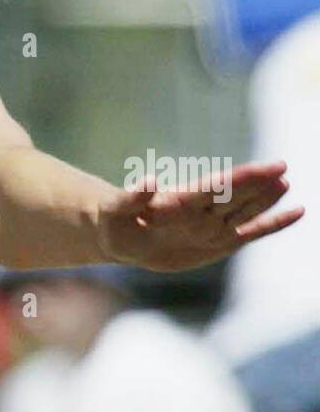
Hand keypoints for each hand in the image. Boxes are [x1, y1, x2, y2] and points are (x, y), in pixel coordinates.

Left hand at [97, 160, 303, 271]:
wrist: (121, 238)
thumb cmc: (115, 220)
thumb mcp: (115, 210)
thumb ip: (132, 197)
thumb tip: (148, 180)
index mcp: (181, 200)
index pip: (217, 187)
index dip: (241, 178)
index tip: (266, 168)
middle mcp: (202, 211)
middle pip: (235, 196)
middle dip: (257, 184)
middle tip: (281, 168)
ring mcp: (212, 226)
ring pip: (246, 212)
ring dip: (266, 200)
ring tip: (285, 183)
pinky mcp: (218, 243)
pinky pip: (250, 234)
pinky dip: (271, 225)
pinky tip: (297, 213)